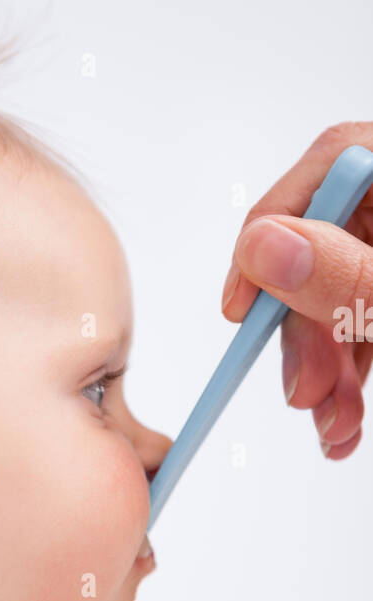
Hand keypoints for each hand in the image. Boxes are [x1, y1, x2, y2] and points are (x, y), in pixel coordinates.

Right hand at [221, 123, 372, 458]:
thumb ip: (349, 274)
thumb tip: (263, 247)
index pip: (327, 172)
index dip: (272, 239)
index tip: (240, 309)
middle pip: (330, 246)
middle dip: (308, 333)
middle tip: (304, 396)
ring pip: (347, 293)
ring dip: (330, 371)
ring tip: (335, 428)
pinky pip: (370, 317)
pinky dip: (357, 371)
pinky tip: (349, 419)